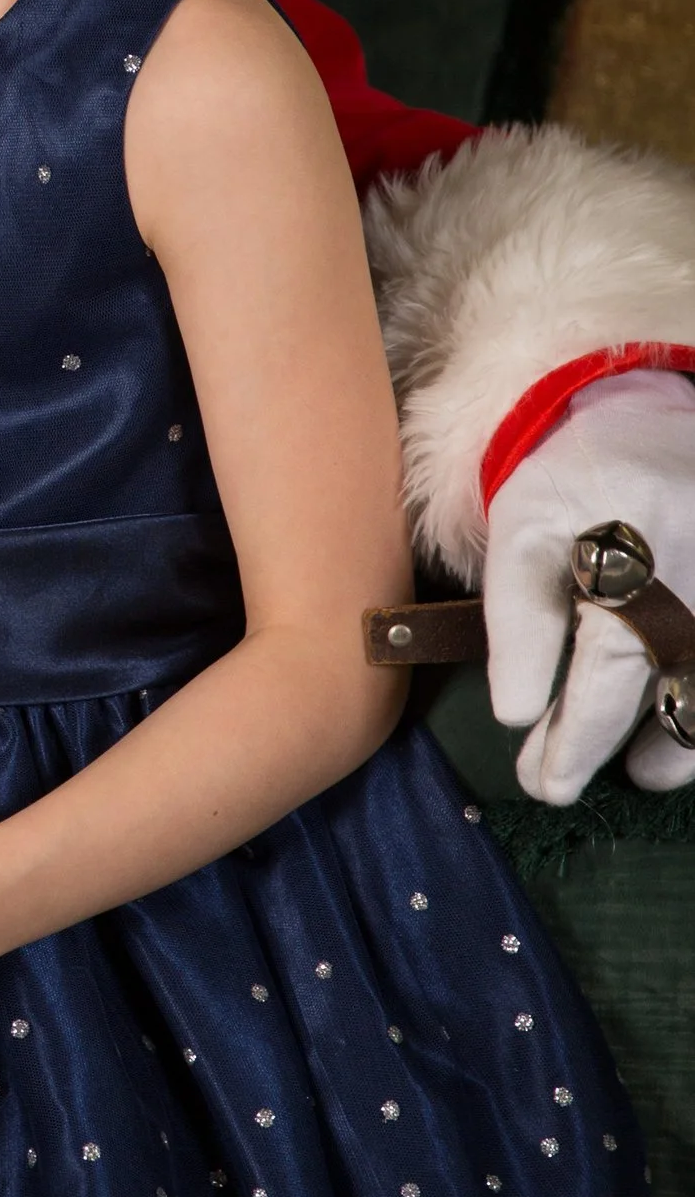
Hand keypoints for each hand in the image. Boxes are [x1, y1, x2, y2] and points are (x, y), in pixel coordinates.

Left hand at [484, 372, 694, 802]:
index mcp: (635, 559)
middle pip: (671, 691)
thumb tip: (518, 712)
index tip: (542, 780)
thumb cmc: (573, 476)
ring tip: (643, 770)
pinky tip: (682, 720)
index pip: (609, 673)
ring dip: (681, 740)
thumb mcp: (523, 530)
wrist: (643, 412)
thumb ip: (520, 620)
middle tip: (556, 783)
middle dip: (608, 744)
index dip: (576, 736)